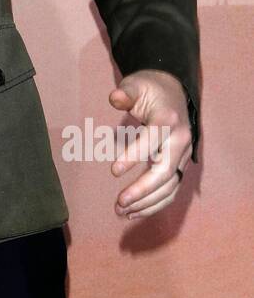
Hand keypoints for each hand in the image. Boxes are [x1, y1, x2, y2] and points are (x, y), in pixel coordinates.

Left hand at [108, 69, 192, 219]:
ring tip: (122, 211)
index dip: (133, 156)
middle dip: (143, 189)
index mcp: (168, 120)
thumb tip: (114, 98)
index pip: (152, 141)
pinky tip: (135, 212)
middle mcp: (181, 140)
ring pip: (170, 186)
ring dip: (147, 202)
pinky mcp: (180, 165)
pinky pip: (171, 190)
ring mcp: (183, 155)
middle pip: (166, 171)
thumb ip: (126, 92)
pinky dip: (155, 204)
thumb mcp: (136, 84)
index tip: (113, 171)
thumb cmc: (150, 89)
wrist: (173, 91)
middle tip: (119, 202)